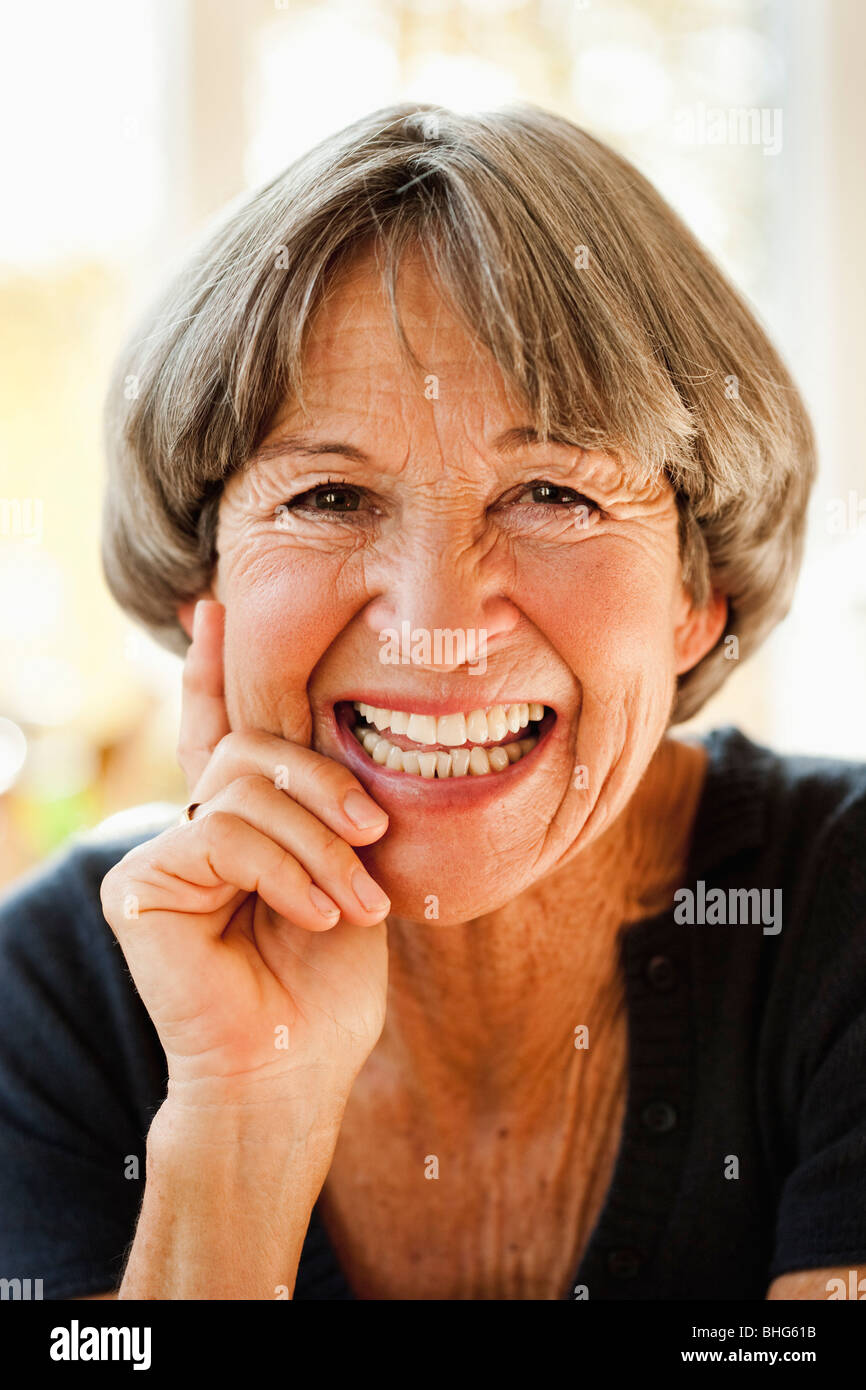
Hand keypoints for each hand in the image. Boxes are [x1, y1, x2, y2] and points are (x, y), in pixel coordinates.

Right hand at [100, 600, 390, 1111]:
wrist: (294, 1071)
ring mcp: (159, 858)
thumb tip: (315, 725)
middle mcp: (191, 832)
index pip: (218, 735)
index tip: (211, 609)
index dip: (211, 672)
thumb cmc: (326, 982)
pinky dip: (281, 870)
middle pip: (250, 748)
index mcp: (238, 826)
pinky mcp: (138, 888)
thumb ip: (316, 804)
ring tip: (356, 902)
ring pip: (242, 789)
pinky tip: (312, 915)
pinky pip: (222, 835)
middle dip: (323, 785)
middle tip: (374, 834)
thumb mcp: (343, 870)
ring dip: (317, 843)